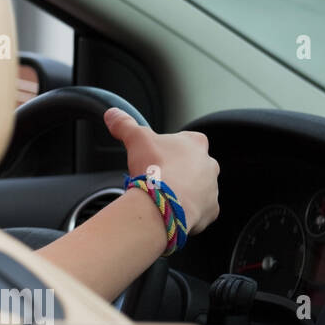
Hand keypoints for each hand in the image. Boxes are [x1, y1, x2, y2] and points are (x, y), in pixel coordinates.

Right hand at [103, 107, 220, 233]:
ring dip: (183, 190)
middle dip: (179, 170)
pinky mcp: (210, 211)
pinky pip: (199, 209)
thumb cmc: (155, 169)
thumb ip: (125, 125)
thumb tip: (113, 113)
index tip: (158, 154)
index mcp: (196, 143)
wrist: (164, 204)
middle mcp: (209, 165)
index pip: (188, 140)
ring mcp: (212, 189)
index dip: (171, 147)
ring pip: (198, 187)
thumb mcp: (135, 139)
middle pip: (194, 164)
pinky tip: (170, 210)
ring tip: (162, 196)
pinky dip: (187, 210)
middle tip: (158, 176)